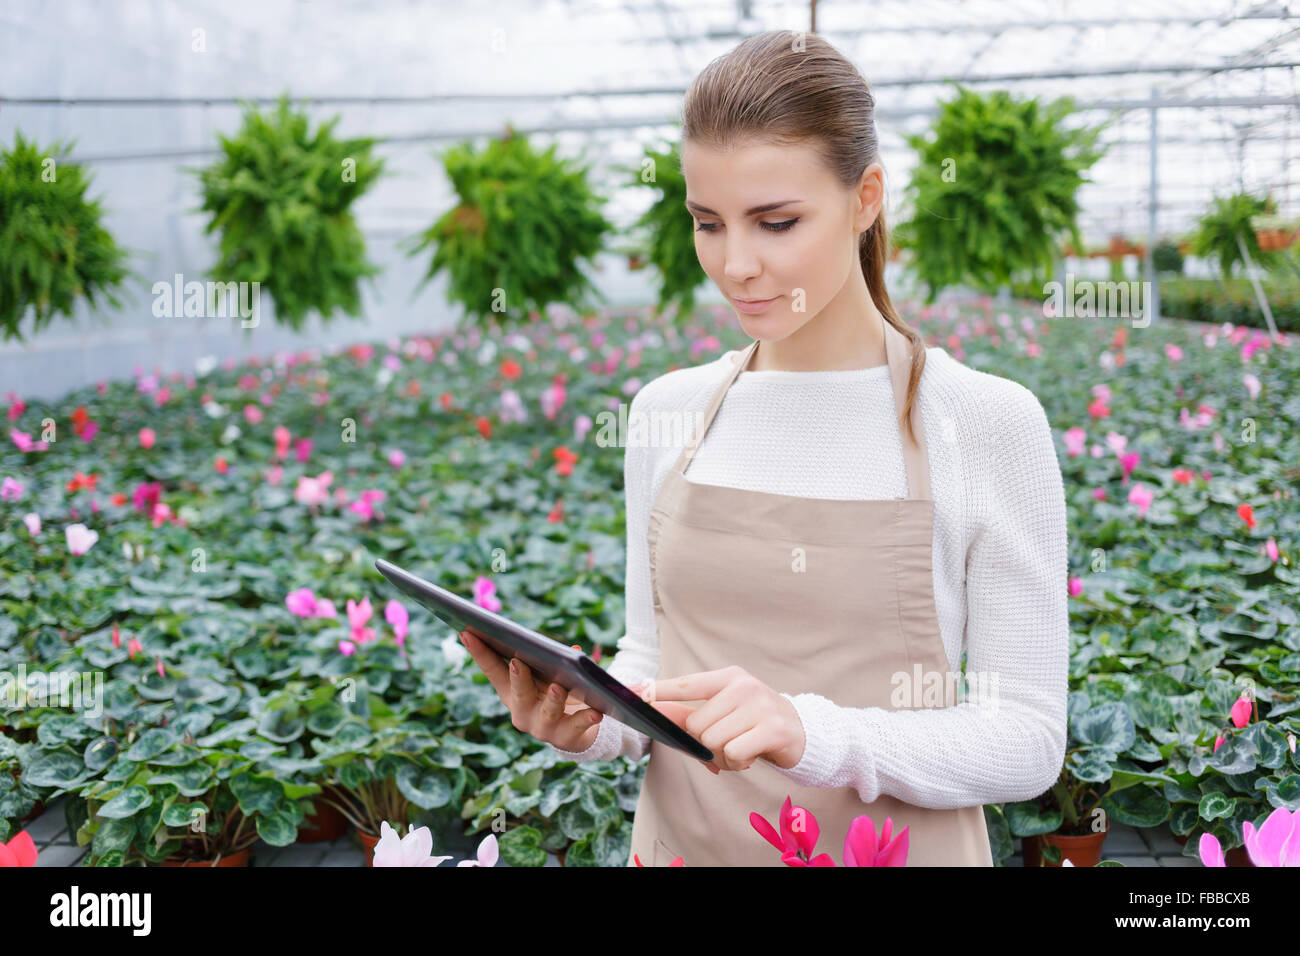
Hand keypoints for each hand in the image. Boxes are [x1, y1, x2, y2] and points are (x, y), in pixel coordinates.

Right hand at [458, 628, 602, 752]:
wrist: (572, 731)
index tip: (466, 632)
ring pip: (548, 711)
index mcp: (511, 692)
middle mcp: (521, 711)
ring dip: (553, 699)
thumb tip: (574, 652)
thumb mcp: (546, 675)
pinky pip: (577, 726)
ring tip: (559, 686)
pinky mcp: (566, 737)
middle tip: (517, 661)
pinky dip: (586, 718)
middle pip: (518, 692)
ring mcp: (542, 727)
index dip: (478, 651)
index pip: (492, 670)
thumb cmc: (553, 693)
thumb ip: (552, 660)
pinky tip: (596, 710)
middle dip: (518, 677)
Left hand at [630, 665, 805, 772]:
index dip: (658, 691)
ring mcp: (759, 705)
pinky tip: (750, 755)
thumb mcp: (724, 711)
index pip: (685, 684)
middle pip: (696, 725)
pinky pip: (733, 753)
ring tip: (740, 749)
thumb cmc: (755, 723)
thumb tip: (653, 711)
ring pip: (712, 742)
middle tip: (727, 743)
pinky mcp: (772, 728)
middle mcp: (743, 686)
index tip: (631, 690)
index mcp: (728, 677)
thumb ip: (688, 712)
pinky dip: (737, 762)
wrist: (803, 733)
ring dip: (722, 757)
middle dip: (706, 744)